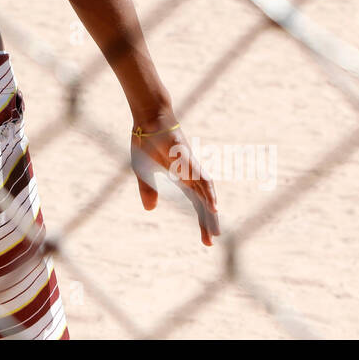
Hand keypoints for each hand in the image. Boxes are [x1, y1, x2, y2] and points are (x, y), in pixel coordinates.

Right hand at [130, 117, 219, 245]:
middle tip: (210, 241)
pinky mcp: (188, 159)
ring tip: (215, 230)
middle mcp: (190, 175)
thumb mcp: (143, 172)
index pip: (195, 204)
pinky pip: (202, 178)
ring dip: (210, 211)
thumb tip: (151, 210)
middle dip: (207, 221)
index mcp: (181, 179)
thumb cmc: (146, 141)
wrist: (148, 118)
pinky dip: (209, 192)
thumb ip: (148, 190)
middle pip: (203, 202)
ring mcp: (191, 167)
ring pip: (206, 193)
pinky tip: (213, 205)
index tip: (206, 241)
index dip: (200, 221)